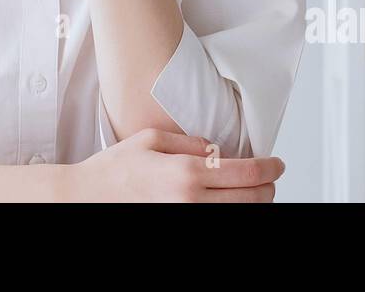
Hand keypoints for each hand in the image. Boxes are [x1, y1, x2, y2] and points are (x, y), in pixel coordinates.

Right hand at [65, 128, 284, 201]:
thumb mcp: (152, 139)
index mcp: (186, 173)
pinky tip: (230, 202)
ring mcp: (187, 219)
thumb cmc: (115, 169)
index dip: (270, 168)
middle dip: (268, 187)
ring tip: (253, 190)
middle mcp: (191, 201)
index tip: (278, 163)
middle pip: (251, 198)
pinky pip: (217, 221)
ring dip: (253, 202)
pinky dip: (231, 211)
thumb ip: (190, 142)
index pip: (246, 172)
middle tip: (271, 176)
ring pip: (238, 214)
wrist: (87, 198)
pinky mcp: (180, 226)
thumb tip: (216, 149)